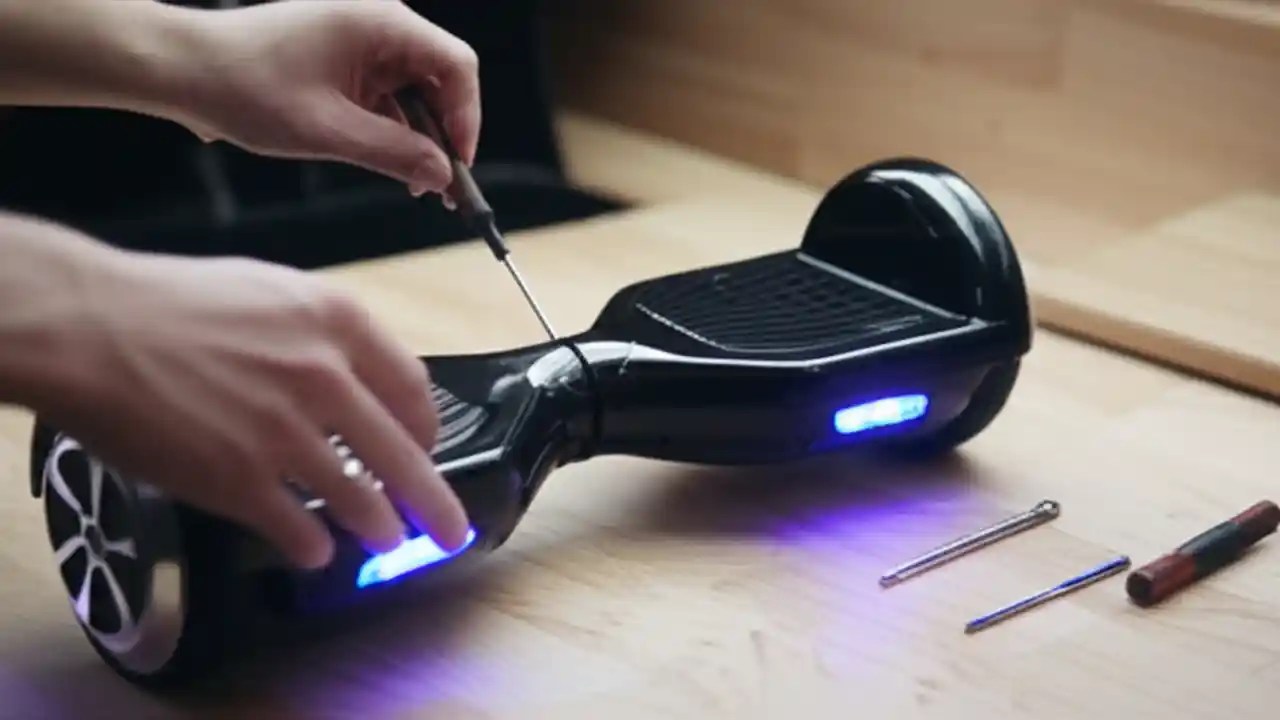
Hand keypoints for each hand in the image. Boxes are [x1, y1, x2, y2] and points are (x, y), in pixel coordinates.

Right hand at [26, 239, 469, 568]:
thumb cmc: (171, 303)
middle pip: (404, 456)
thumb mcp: (270, 289)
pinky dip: (314, 546)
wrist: (90, 328)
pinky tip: (315, 549)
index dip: (429, 429)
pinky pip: (299, 529)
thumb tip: (354, 374)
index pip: (414, 388)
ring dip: (379, 528)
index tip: (430, 448)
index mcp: (338, 322)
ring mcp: (285, 433)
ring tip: (387, 540)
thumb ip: (322, 333)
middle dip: (435, 502)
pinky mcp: (241, 480)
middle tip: (451, 528)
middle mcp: (324, 377)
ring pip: (360, 499)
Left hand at [171, 0, 480, 196]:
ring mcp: (361, 41)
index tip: (459, 165)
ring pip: (416, 93)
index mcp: (379, 22)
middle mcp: (377, 23)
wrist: (181, 69)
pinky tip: (394, 165)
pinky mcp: (345, 60)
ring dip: (420, 138)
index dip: (467, 118)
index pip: (456, 65)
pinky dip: (395, 131)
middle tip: (445, 187)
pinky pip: (388, 96)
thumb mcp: (328, 133)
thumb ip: (394, 154)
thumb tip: (444, 175)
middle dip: (446, 135)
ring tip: (417, 184)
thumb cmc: (243, 86)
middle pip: (441, 79)